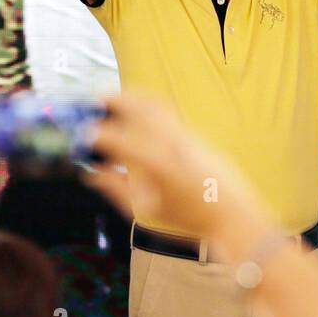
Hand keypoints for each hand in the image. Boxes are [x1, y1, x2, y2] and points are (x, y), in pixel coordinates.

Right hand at [84, 92, 272, 242]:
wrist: (232, 215)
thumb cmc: (189, 219)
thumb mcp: (147, 210)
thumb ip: (116, 189)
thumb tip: (91, 174)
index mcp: (160, 168)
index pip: (123, 141)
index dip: (100, 135)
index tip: (85, 133)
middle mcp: (175, 146)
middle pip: (142, 109)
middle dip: (117, 99)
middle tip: (97, 99)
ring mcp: (188, 137)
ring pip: (156, 105)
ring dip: (133, 97)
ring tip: (113, 97)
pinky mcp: (196, 135)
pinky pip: (167, 112)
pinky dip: (146, 106)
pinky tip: (135, 112)